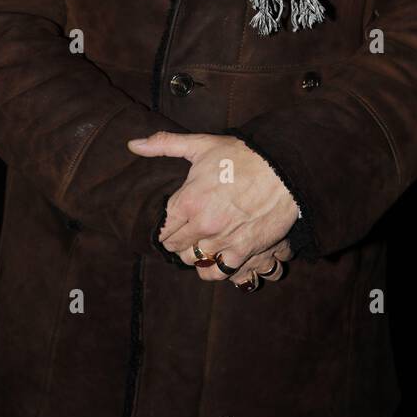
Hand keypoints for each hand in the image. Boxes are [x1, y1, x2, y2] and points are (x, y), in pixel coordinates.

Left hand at [126, 131, 299, 281]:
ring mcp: (222, 242)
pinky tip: (216, 255)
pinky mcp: (242, 252)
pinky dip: (213, 267)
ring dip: (195, 254)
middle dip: (178, 239)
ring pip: (193, 261)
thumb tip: (133, 145)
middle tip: (188, 229)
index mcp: (188, 201)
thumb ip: (164, 145)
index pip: (161, 228)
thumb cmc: (242, 155)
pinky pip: (217, 272)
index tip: (173, 220)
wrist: (284, 169)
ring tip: (202, 242)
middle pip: (174, 247)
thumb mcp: (201, 144)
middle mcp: (202, 226)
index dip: (165, 225)